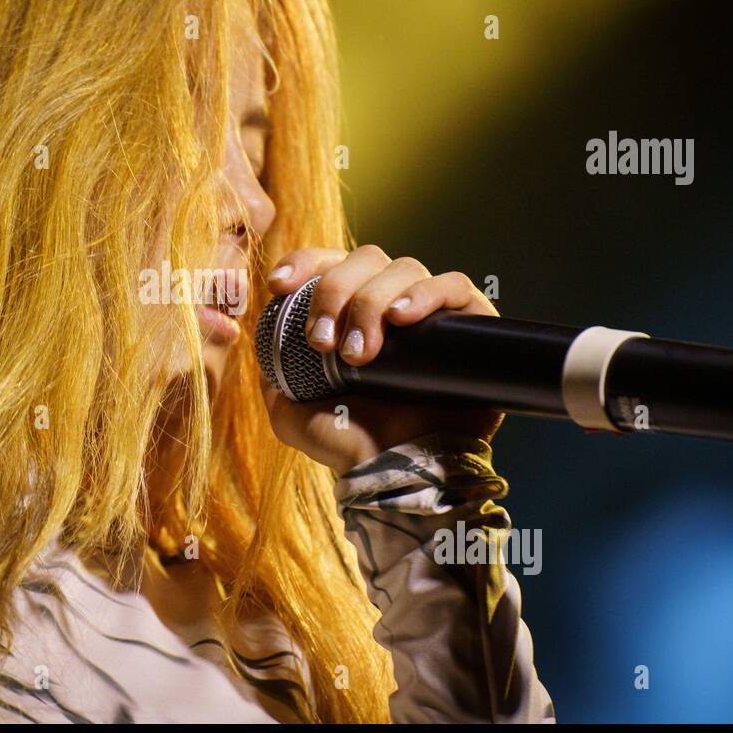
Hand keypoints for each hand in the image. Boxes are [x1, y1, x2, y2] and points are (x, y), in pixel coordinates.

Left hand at [259, 246, 504, 474]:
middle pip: (366, 259)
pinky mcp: (471, 321)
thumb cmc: (349, 443)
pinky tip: (402, 318)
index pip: (329, 263)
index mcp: (352, 311)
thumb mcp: (291, 411)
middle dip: (335, 292)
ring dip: (372, 303)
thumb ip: (273, 377)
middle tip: (323, 343)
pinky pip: (454, 284)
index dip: (303, 263)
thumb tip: (261, 342)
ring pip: (404, 268)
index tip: (278, 286)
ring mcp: (431, 311)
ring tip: (360, 353)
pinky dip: (426, 293)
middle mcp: (392, 303)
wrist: (397, 473)